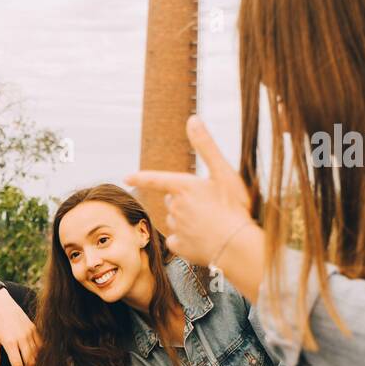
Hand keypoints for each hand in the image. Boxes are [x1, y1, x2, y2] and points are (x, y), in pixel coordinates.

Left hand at [0, 289, 38, 365]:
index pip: (17, 365)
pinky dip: (41, 354)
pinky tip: (38, 361)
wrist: (0, 303)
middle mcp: (22, 338)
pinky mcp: (34, 328)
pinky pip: (41, 344)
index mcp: (9, 342)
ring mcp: (29, 332)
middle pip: (30, 362)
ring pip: (37, 354)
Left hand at [125, 116, 255, 266]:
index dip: (141, 178)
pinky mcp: (179, 247)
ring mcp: (176, 228)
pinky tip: (203, 240)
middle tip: (209, 206)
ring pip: (176, 220)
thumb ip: (206, 146)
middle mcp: (174, 207)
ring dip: (188, 220)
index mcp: (183, 187)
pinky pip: (178, 240)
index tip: (127, 177)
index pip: (156, 180)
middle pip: (173, 200)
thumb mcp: (223, 172)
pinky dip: (187, 240)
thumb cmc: (233, 207)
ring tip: (210, 225)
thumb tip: (193, 119)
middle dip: (185, 201)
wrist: (237, 245)